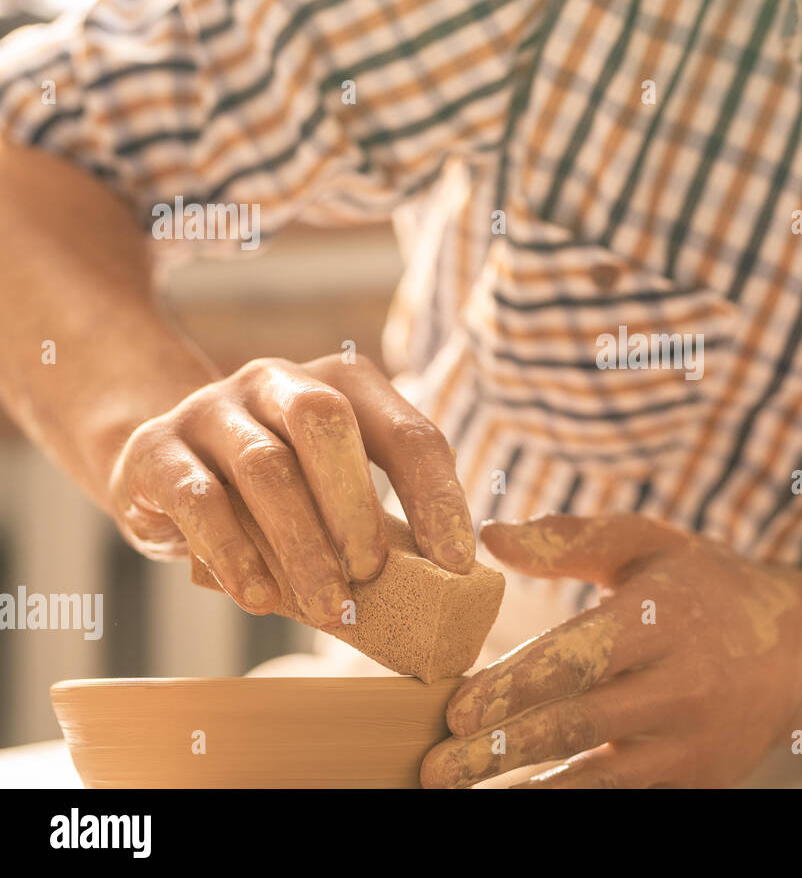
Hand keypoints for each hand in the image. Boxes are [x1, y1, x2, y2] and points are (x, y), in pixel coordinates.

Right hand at [107, 352, 474, 624]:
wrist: (162, 469)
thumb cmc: (274, 491)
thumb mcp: (330, 490)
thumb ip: (377, 521)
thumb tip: (446, 588)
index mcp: (342, 384)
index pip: (407, 433)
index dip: (437, 497)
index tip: (458, 563)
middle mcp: (277, 380)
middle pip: (325, 421)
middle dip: (357, 503)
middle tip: (373, 575)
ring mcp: (211, 408)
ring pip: (265, 466)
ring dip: (302, 544)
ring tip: (328, 608)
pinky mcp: (155, 450)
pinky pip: (200, 499)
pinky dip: (235, 554)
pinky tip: (262, 599)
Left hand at [420, 513, 801, 786]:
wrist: (798, 651)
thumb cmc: (704, 588)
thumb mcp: (648, 545)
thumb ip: (571, 538)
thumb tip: (491, 537)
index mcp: (663, 619)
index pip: (578, 657)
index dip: (514, 686)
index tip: (454, 709)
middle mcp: (683, 685)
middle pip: (578, 725)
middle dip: (500, 751)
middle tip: (435, 770)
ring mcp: (695, 742)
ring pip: (601, 778)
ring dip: (530, 792)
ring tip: (468, 798)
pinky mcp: (700, 781)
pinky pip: (629, 801)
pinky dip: (578, 804)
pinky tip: (529, 801)